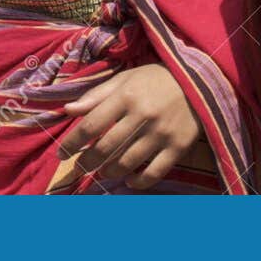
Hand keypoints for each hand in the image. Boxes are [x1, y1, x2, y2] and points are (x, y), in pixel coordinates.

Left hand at [57, 63, 203, 190]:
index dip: (72, 142)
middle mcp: (142, 115)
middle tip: (79, 168)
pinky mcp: (178, 147)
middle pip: (106, 148)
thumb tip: (68, 110)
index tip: (61, 153)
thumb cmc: (155, 79)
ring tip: (102, 172)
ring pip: (127, 163)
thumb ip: (97, 95)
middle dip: (87, 162)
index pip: (91, 124)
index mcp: (126, 96)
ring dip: (109, 172)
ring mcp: (161, 133)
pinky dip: (137, 181)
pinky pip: (153, 173)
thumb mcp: (125, 79)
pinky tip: (128, 180)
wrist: (199, 81)